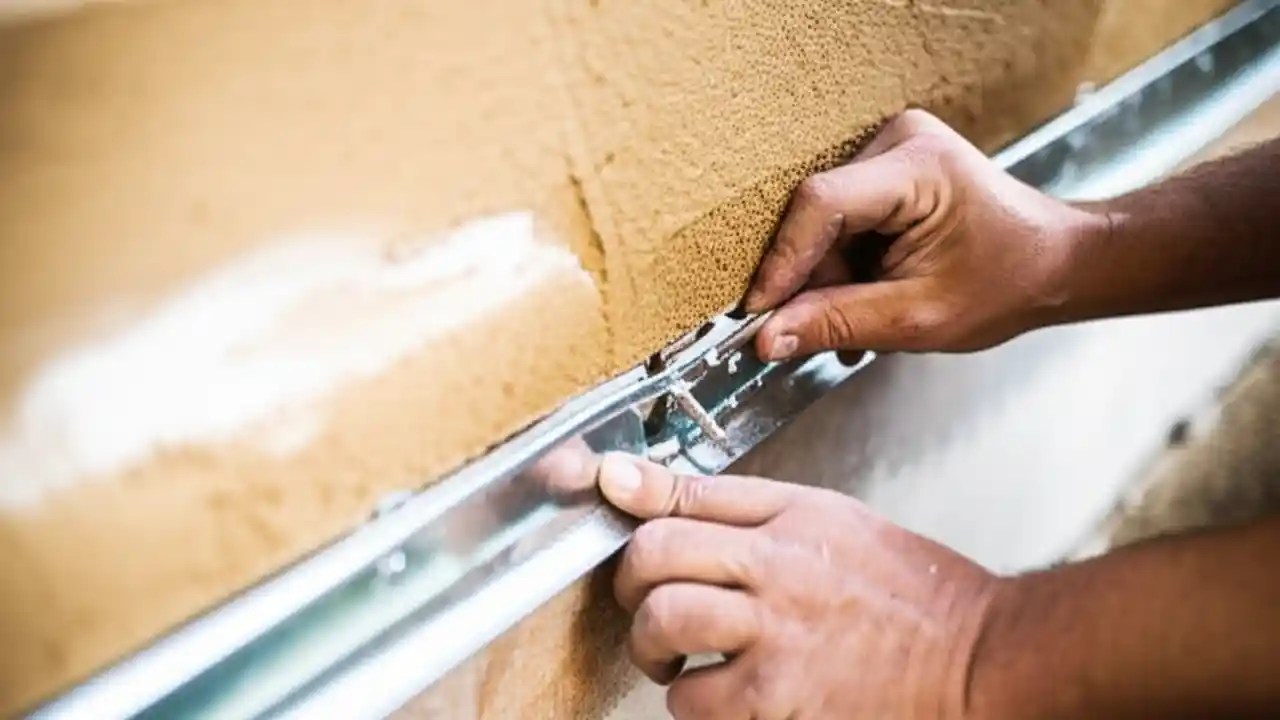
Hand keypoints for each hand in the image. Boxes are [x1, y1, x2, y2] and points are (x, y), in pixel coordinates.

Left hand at [597, 453, 1002, 719]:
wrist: (978, 661)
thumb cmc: (910, 592)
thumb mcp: (830, 519)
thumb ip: (740, 504)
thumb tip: (650, 483)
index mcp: (793, 520)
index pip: (684, 498)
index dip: (630, 499)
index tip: (606, 494)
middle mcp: (781, 574)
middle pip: (656, 558)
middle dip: (632, 582)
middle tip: (649, 601)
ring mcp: (779, 643)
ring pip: (665, 628)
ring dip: (655, 648)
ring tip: (676, 656)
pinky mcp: (779, 707)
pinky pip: (696, 704)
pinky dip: (694, 703)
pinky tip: (721, 694)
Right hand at [744, 109, 1105, 360]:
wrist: (1053, 264)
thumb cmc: (1008, 282)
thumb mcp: (917, 318)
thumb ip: (837, 322)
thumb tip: (767, 337)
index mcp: (919, 166)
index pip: (822, 204)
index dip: (784, 261)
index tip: (760, 311)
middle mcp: (900, 141)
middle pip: (819, 217)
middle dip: (813, 280)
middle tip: (814, 333)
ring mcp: (892, 149)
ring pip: (825, 226)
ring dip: (830, 280)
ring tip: (855, 327)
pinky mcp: (887, 168)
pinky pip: (841, 221)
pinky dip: (844, 266)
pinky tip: (863, 298)